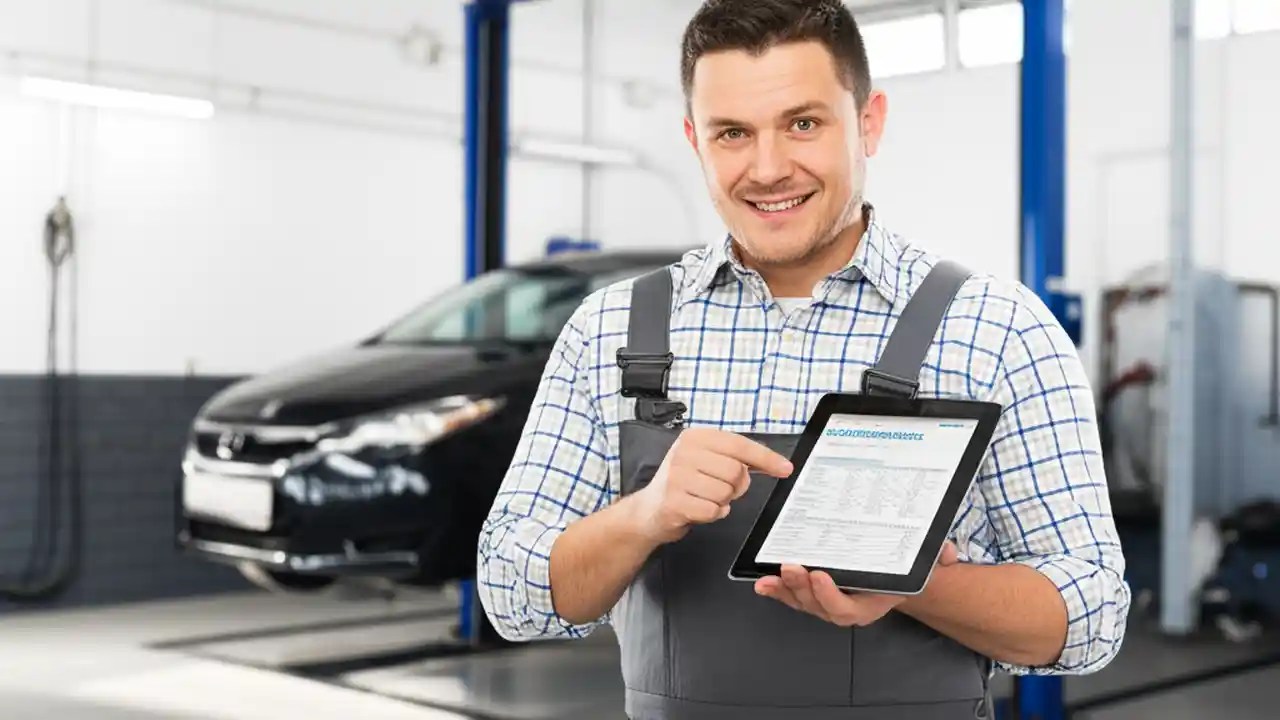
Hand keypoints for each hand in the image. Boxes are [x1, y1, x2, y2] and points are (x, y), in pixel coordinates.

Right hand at [628, 428, 792, 544]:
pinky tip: (698, 508)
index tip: (786, 469)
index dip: (766, 458)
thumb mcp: (706, 460)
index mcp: (695, 437)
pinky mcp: (673, 501)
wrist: (649, 510)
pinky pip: (713, 510)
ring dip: (722, 501)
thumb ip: (737, 458)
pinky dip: (712, 514)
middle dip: (736, 486)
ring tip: (704, 498)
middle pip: (736, 471)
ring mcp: (676, 477)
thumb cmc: (684, 484)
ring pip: (726, 493)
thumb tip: (776, 463)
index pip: (739, 445)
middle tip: (720, 489)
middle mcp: (684, 453)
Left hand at [754, 541, 960, 626]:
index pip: (847, 609)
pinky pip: (792, 596)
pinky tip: (763, 583)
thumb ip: (937, 556)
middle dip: (802, 589)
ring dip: (786, 589)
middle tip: (792, 567)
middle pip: (818, 606)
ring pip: (802, 602)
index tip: (820, 576)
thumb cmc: (904, 569)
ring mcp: (826, 602)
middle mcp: (845, 607)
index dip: (830, 596)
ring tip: (774, 574)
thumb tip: (946, 552)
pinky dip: (777, 591)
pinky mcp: (811, 594)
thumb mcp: (926, 561)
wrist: (896, 576)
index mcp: (870, 604)